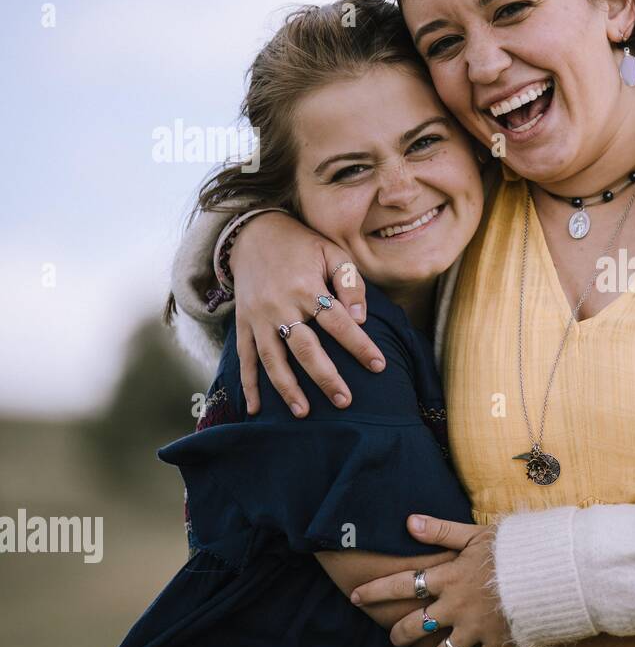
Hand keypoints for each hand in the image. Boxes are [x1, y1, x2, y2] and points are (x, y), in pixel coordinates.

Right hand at [229, 211, 383, 414]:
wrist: (253, 233)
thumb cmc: (302, 245)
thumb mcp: (332, 252)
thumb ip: (350, 283)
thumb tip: (360, 318)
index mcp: (306, 287)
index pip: (338, 323)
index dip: (360, 345)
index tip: (379, 366)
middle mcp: (280, 305)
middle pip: (305, 348)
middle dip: (325, 377)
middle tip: (345, 402)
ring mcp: (258, 317)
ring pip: (272, 359)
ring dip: (287, 388)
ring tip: (304, 413)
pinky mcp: (242, 324)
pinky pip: (244, 358)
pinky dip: (248, 384)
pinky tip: (255, 409)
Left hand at [350, 515, 513, 646]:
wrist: (552, 571)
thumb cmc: (515, 548)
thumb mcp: (476, 534)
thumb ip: (441, 530)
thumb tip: (409, 521)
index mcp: (449, 577)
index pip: (402, 585)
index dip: (374, 591)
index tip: (355, 597)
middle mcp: (456, 607)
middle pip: (414, 627)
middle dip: (399, 635)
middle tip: (395, 637)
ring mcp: (476, 629)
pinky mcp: (498, 643)